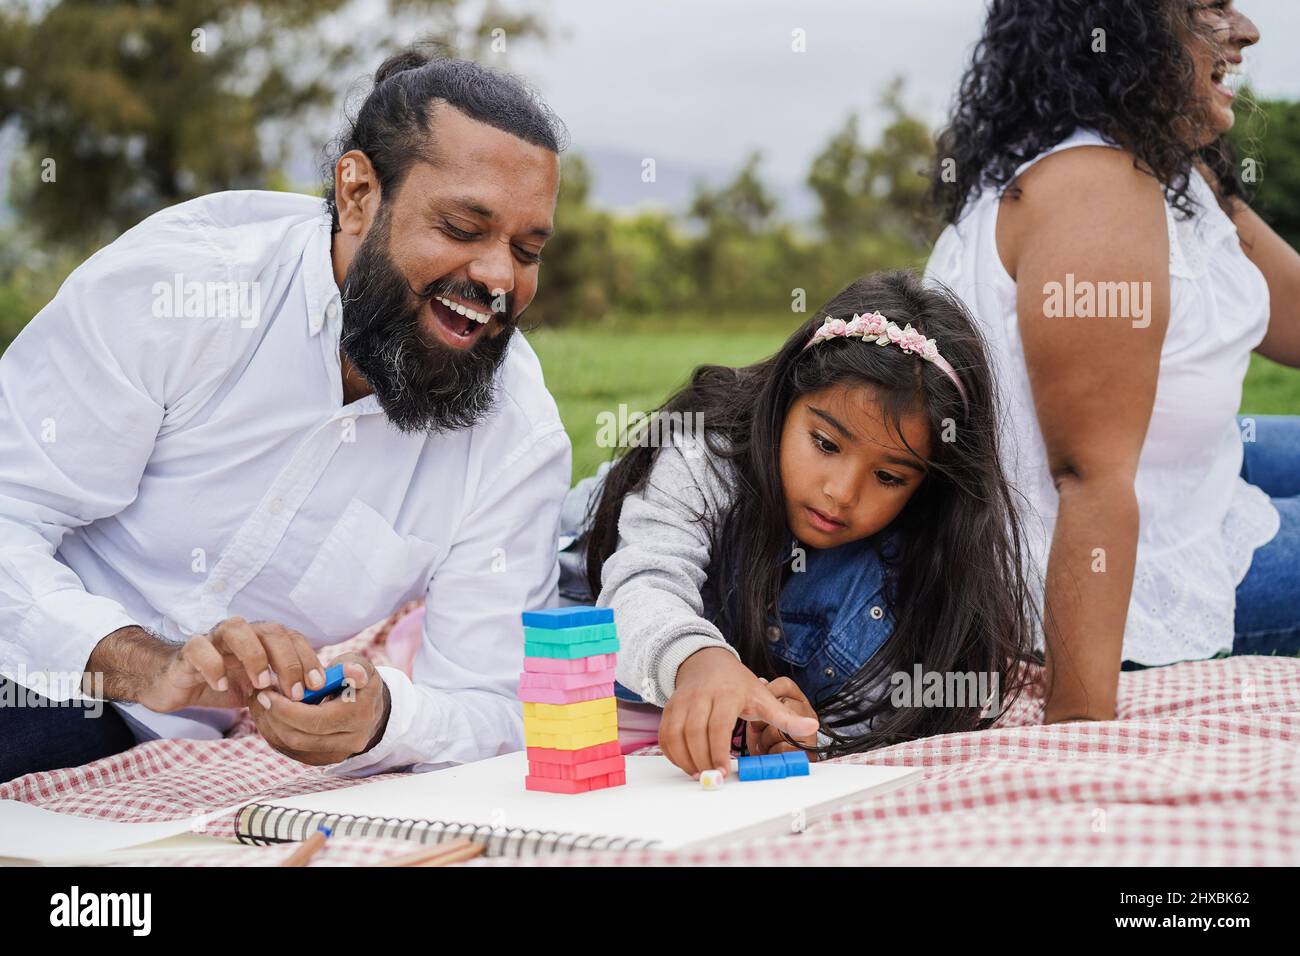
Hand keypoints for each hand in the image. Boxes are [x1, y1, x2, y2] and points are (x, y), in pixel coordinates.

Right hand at [138, 617, 326, 712]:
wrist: (175, 683)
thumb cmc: (223, 683)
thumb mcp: (257, 689)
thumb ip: (280, 689)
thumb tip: (314, 702)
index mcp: (261, 639)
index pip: (292, 637)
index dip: (308, 658)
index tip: (318, 685)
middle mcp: (241, 633)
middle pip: (271, 631)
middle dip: (289, 661)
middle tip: (295, 693)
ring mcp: (214, 638)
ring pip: (237, 628)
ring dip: (255, 655)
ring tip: (262, 685)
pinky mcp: (188, 651)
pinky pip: (200, 647)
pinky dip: (213, 665)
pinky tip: (222, 686)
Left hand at [247, 653, 390, 765]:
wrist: (368, 707)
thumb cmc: (357, 680)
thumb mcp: (360, 666)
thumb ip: (354, 666)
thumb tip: (352, 671)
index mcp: (360, 715)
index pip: (315, 720)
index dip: (286, 709)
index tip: (266, 692)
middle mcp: (351, 740)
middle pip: (299, 737)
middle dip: (274, 716)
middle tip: (259, 696)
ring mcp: (336, 753)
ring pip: (292, 745)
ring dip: (271, 724)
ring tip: (261, 703)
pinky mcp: (322, 759)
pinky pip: (290, 750)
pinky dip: (275, 732)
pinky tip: (268, 715)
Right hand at [660, 646, 818, 777]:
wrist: (706, 662)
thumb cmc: (736, 683)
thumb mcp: (763, 696)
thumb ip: (785, 716)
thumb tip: (812, 726)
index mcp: (727, 694)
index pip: (718, 725)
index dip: (718, 751)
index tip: (723, 771)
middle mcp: (701, 696)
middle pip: (694, 733)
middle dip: (702, 760)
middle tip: (712, 778)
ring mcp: (682, 702)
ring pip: (675, 734)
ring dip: (685, 760)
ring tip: (700, 773)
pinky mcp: (670, 708)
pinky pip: (665, 734)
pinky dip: (672, 753)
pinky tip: (686, 763)